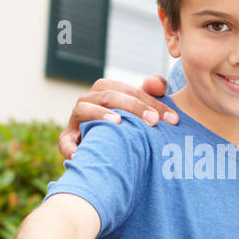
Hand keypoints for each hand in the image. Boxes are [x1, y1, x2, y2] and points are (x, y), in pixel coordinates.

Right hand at [57, 75, 178, 159]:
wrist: (104, 154)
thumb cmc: (126, 128)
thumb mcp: (140, 111)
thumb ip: (152, 93)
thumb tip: (158, 84)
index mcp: (105, 91)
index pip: (128, 89)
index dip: (151, 100)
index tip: (173, 118)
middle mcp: (89, 102)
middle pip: (108, 96)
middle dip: (133, 106)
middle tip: (154, 121)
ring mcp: (76, 121)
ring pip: (83, 109)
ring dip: (100, 114)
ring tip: (118, 122)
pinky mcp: (67, 140)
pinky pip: (65, 142)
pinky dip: (71, 147)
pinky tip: (84, 154)